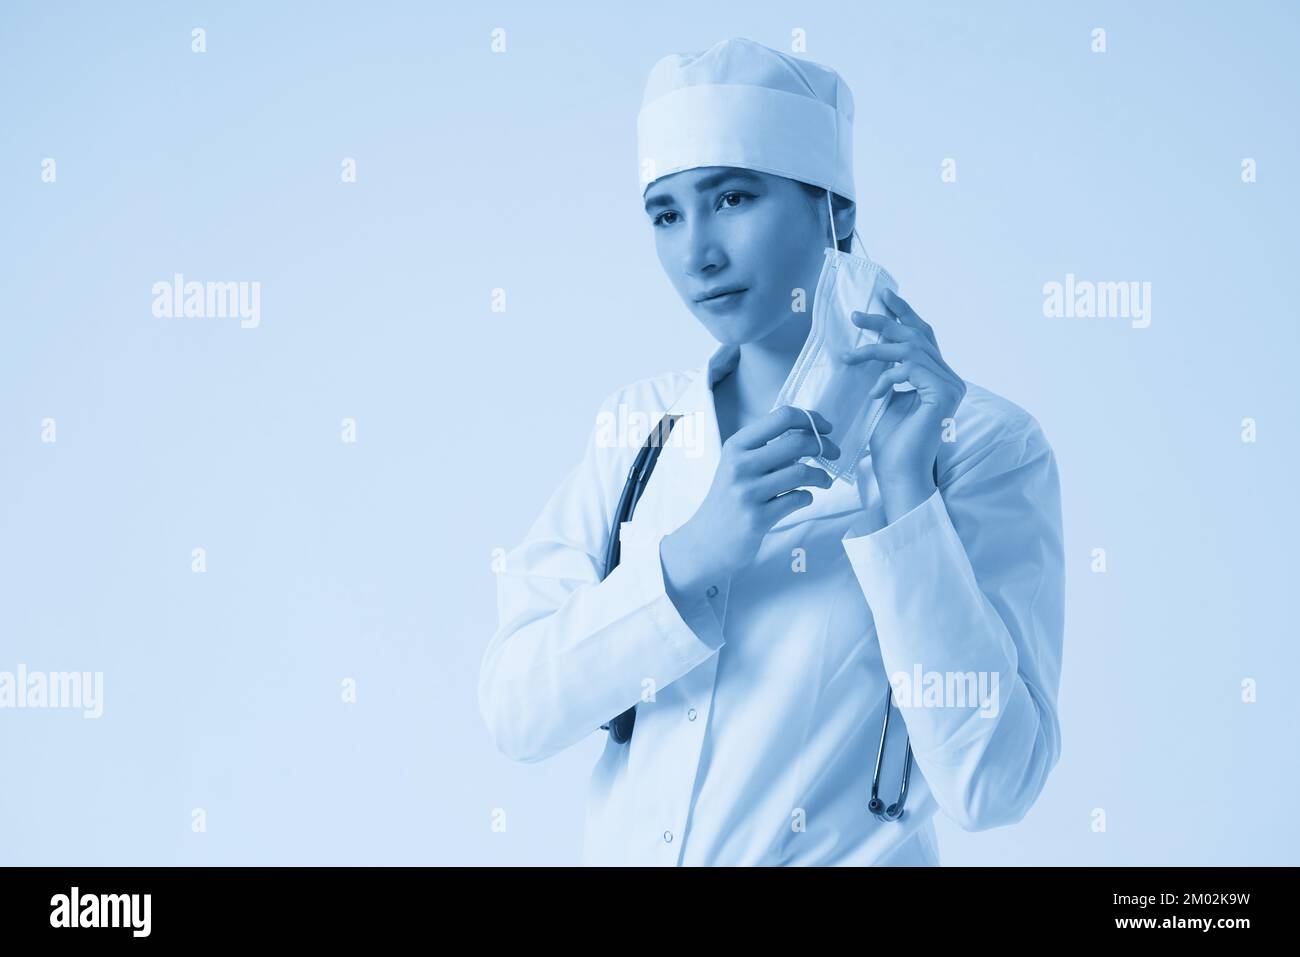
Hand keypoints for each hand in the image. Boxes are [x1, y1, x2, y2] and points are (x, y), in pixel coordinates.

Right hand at [660, 405, 839, 597]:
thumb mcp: (737, 466)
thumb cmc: (728, 500)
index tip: (825, 428)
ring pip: (802, 472)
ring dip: (821, 475)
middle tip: (833, 453)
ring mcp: (747, 492)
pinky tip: (804, 498)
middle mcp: (740, 465)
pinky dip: (808, 497)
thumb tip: (809, 434)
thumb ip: (765, 449)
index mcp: (736, 445)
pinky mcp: (756, 518)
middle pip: (797, 442)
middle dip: (824, 446)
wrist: (706, 541)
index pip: (781, 416)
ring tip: (824, 481)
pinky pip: (798, 499)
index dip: (811, 419)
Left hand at [843, 288, 965, 520]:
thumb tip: (872, 344)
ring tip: (851, 357)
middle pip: (917, 335)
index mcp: (937, 376)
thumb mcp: (884, 396)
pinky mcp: (944, 394)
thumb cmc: (889, 441)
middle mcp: (949, 378)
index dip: (904, 313)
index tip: (883, 296)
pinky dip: (888, 377)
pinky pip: (911, 368)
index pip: (922, 335)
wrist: (898, 472)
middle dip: (885, 321)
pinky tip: (875, 394)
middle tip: (857, 316)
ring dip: (876, 349)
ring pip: (911, 349)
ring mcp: (951, 385)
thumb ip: (887, 371)